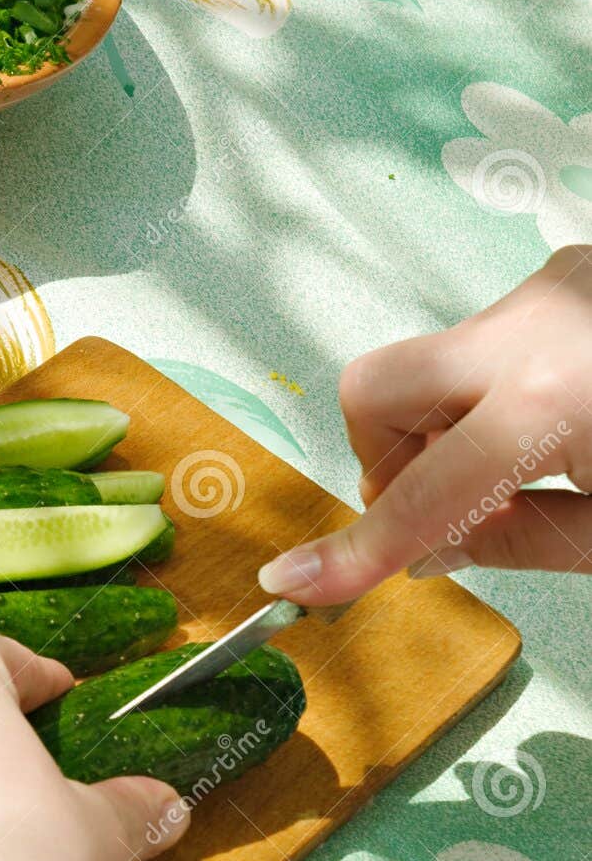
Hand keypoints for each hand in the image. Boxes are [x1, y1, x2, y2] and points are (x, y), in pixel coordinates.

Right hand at [259, 245, 591, 604]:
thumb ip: (517, 541)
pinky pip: (483, 344)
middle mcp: (535, 325)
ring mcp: (549, 289)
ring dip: (445, 429)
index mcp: (552, 398)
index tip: (296, 581)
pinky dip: (488, 397)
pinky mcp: (565, 279)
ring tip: (522, 471)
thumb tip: (429, 552)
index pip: (420, 495)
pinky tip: (551, 426)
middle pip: (375, 389)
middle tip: (441, 506)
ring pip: (431, 367)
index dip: (355, 552)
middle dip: (383, 458)